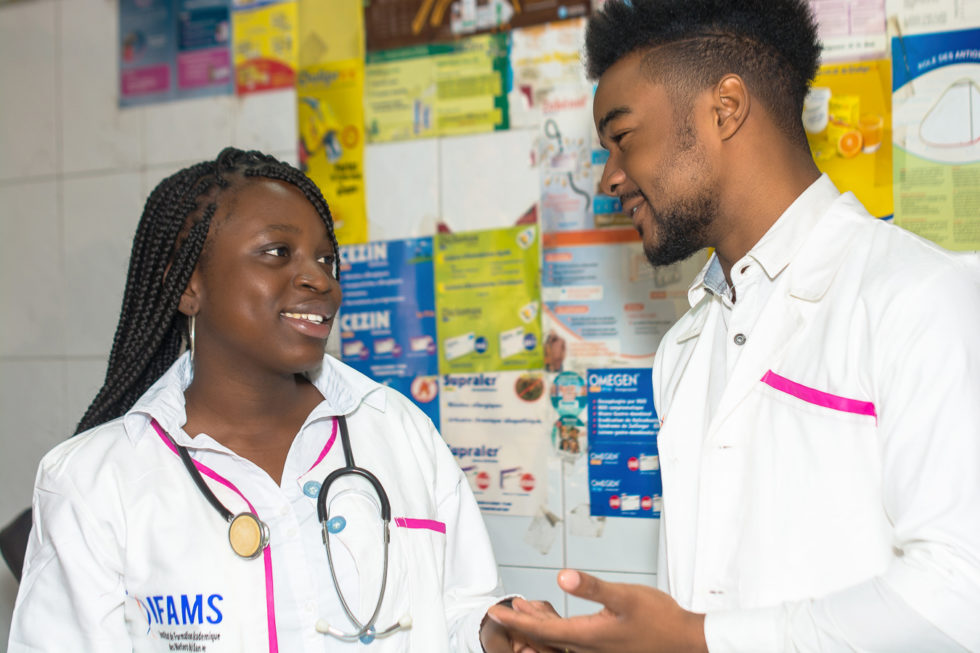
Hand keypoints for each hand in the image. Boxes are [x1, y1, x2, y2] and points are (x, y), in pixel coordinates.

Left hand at [486, 570, 707, 652]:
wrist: (684, 640)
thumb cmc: (659, 618)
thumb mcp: (625, 596)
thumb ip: (593, 587)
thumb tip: (562, 577)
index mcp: (587, 636)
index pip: (541, 629)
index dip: (516, 619)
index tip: (495, 611)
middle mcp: (588, 648)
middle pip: (544, 637)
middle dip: (522, 623)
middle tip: (502, 610)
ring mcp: (597, 649)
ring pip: (557, 639)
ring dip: (538, 625)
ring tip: (525, 608)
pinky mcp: (605, 646)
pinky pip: (570, 639)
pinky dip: (556, 628)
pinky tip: (559, 617)